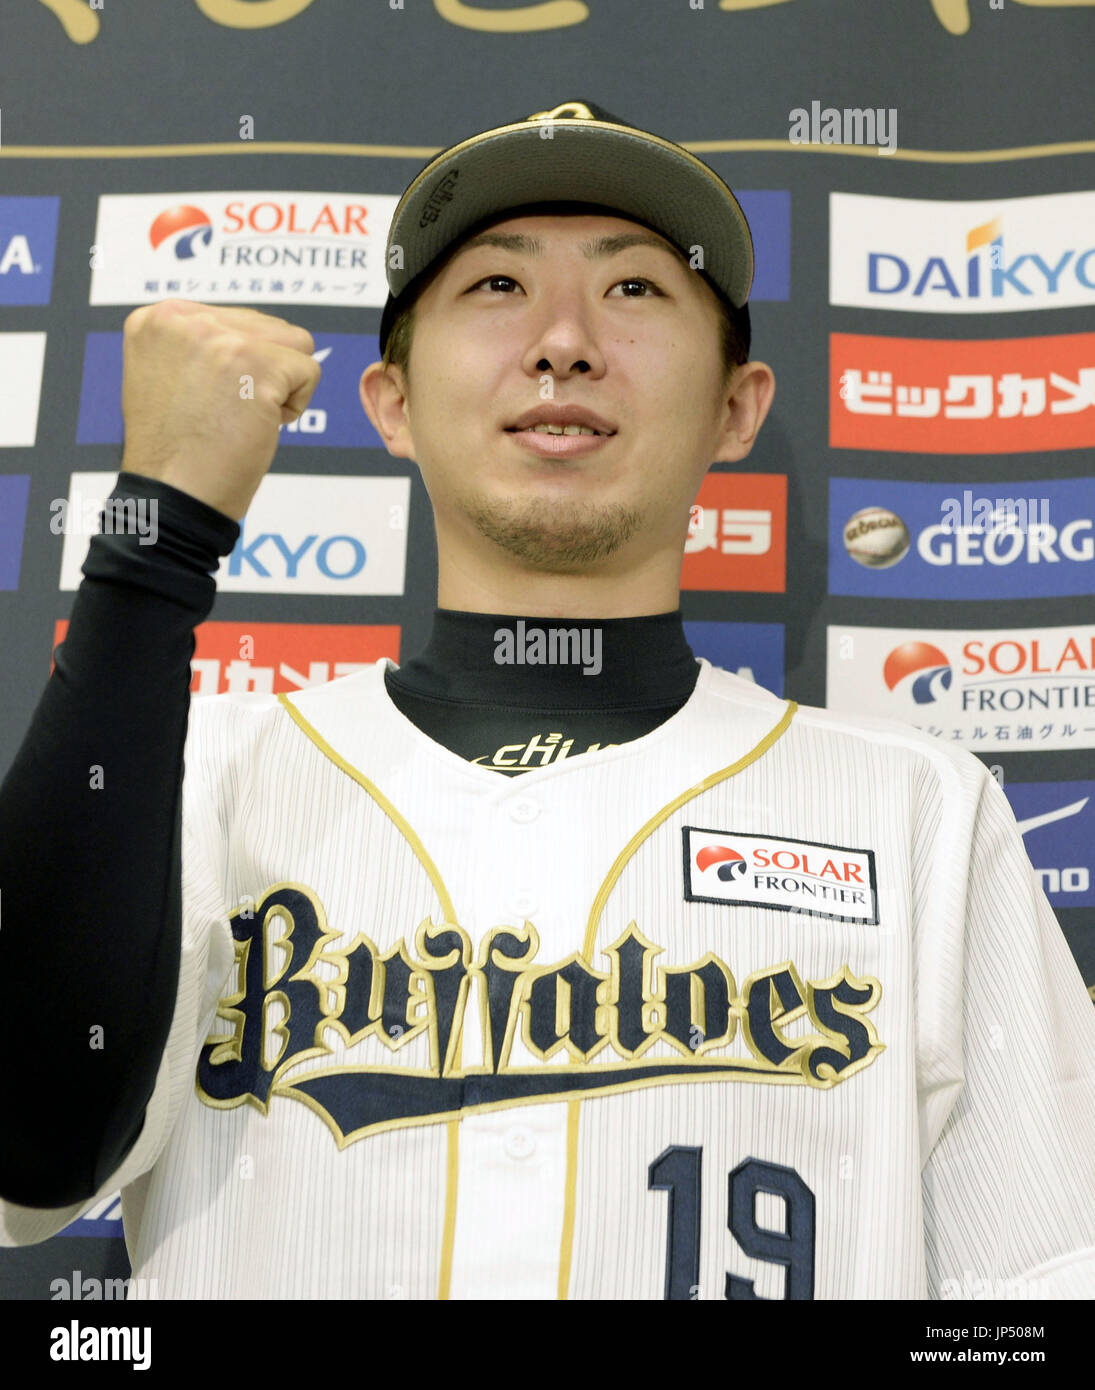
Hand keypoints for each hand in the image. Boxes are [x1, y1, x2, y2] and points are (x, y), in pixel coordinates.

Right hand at [119, 299, 321, 522]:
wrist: (175, 496)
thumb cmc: (177, 454)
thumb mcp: (168, 377)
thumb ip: (201, 345)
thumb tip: (259, 334)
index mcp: (157, 319)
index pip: (234, 320)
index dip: (239, 367)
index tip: (208, 401)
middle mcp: (183, 318)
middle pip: (268, 327)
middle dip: (263, 373)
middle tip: (225, 414)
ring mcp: (220, 338)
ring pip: (295, 343)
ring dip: (283, 385)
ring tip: (243, 417)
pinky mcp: (257, 365)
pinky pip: (309, 372)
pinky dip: (295, 407)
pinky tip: (258, 426)